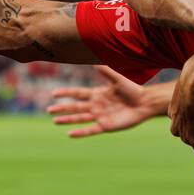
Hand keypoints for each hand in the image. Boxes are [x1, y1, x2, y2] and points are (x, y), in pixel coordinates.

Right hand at [46, 66, 162, 137]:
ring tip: (55, 121)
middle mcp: (96, 106)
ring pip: (80, 119)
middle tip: (49, 110)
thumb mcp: (117, 79)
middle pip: (75, 107)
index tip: (53, 94)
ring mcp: (100, 117)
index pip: (77, 94)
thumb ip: (105, 71)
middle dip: (62, 109)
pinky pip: (90, 130)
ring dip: (67, 120)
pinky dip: (80, 132)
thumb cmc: (132, 89)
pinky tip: (69, 134)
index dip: (65, 93)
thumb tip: (94, 60)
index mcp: (97, 94)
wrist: (144, 103)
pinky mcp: (106, 126)